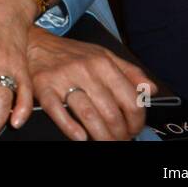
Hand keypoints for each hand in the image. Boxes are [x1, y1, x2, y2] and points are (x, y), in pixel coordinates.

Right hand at [26, 27, 153, 140]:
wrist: (35, 44)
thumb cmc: (71, 53)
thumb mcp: (104, 55)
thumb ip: (130, 72)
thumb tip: (152, 90)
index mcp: (103, 63)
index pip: (131, 100)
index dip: (137, 121)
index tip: (134, 129)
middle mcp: (85, 70)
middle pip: (112, 112)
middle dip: (120, 134)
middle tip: (120, 140)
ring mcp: (63, 79)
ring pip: (89, 116)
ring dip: (101, 137)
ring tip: (105, 143)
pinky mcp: (43, 88)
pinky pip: (58, 112)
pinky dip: (71, 129)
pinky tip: (81, 138)